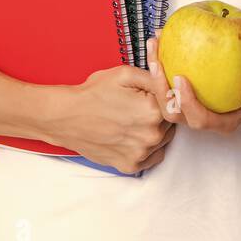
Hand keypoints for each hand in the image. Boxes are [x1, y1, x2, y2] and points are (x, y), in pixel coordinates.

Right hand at [57, 64, 175, 173]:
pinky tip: (131, 135)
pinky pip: (153, 156)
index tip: (147, 94)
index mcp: (154, 111)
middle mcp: (151, 136)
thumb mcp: (124, 73)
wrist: (65, 117)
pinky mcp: (131, 166)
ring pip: (163, 140)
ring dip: (154, 130)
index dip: (162, 95)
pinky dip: (147, 147)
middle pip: (170, 122)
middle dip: (159, 112)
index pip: (174, 102)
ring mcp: (141, 154)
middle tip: (137, 106)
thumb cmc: (93, 94)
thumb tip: (172, 77)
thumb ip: (155, 75)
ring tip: (131, 120)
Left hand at [145, 28, 240, 134]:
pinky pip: (169, 78)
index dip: (187, 103)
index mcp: (223, 121)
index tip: (181, 77)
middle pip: (174, 112)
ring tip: (154, 42)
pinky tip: (161, 35)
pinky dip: (162, 58)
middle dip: (160, 88)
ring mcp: (192, 104)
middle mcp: (204, 116)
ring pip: (165, 95)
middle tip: (156, 60)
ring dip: (155, 71)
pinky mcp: (186, 90)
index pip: (200, 119)